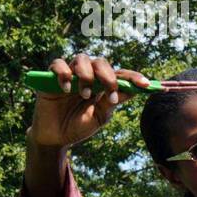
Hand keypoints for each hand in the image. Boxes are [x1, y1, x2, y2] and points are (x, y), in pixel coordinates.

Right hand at [29, 54, 150, 149]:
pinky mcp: (50, 76)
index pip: (120, 75)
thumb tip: (132, 90)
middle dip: (108, 75)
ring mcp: (70, 74)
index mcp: (103, 85)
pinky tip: (66, 89)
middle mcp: (88, 75)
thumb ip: (111, 102)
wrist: (56, 137)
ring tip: (85, 95)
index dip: (134, 77)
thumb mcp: (100, 116)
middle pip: (101, 62)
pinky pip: (58, 64)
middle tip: (109, 90)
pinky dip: (64, 73)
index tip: (147, 85)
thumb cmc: (79, 126)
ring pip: (82, 59)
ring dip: (86, 75)